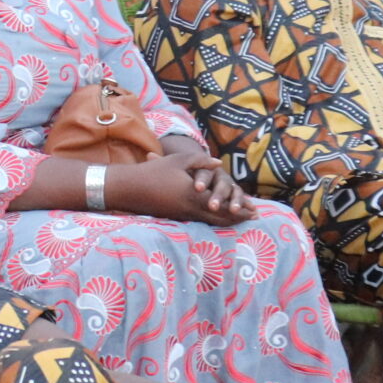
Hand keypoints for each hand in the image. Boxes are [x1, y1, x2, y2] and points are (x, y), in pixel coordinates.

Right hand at [103, 152, 250, 225]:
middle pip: (221, 216)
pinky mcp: (176, 216)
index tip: (254, 208)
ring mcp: (183, 214)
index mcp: (194, 195)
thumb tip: (219, 164)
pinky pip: (200, 220)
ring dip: (227, 221)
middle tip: (253, 216)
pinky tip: (218, 218)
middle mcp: (191, 208)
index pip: (224, 204)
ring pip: (211, 221)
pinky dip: (214, 220)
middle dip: (238, 216)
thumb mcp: (178, 161)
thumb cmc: (154, 171)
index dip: (240, 207)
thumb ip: (201, 161)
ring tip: (240, 219)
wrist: (129, 188)